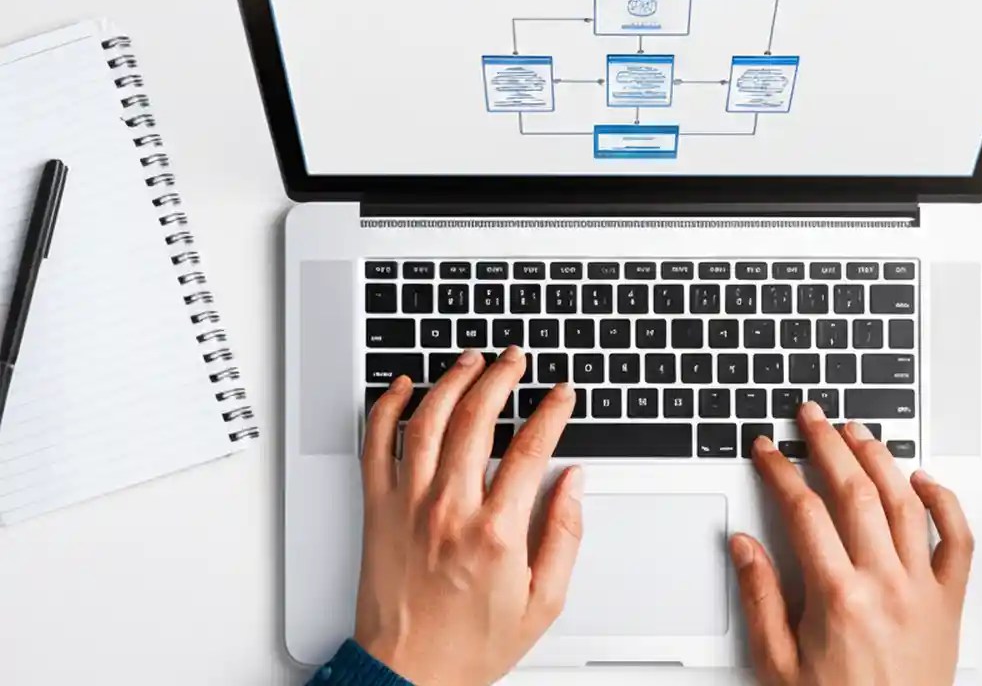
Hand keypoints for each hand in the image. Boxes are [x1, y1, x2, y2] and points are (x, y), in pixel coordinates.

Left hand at [355, 347, 581, 685]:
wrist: (408, 674)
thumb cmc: (470, 645)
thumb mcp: (543, 602)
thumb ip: (564, 536)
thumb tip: (572, 483)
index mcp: (496, 532)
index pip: (529, 449)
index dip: (551, 412)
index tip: (561, 394)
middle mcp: (449, 510)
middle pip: (476, 419)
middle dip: (502, 378)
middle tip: (515, 360)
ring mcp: (408, 505)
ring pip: (428, 421)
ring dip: (452, 380)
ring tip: (472, 360)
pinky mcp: (377, 510)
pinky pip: (375, 444)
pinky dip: (387, 408)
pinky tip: (403, 387)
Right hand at [732, 403, 973, 685]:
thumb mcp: (777, 662)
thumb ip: (759, 598)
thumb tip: (743, 547)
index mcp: (837, 597)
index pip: (803, 511)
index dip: (781, 471)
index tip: (769, 451)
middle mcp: (884, 585)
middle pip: (854, 492)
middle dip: (828, 445)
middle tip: (811, 417)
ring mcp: (922, 590)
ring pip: (903, 503)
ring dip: (879, 459)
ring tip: (857, 432)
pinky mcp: (948, 601)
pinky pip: (957, 540)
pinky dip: (943, 502)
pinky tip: (924, 479)